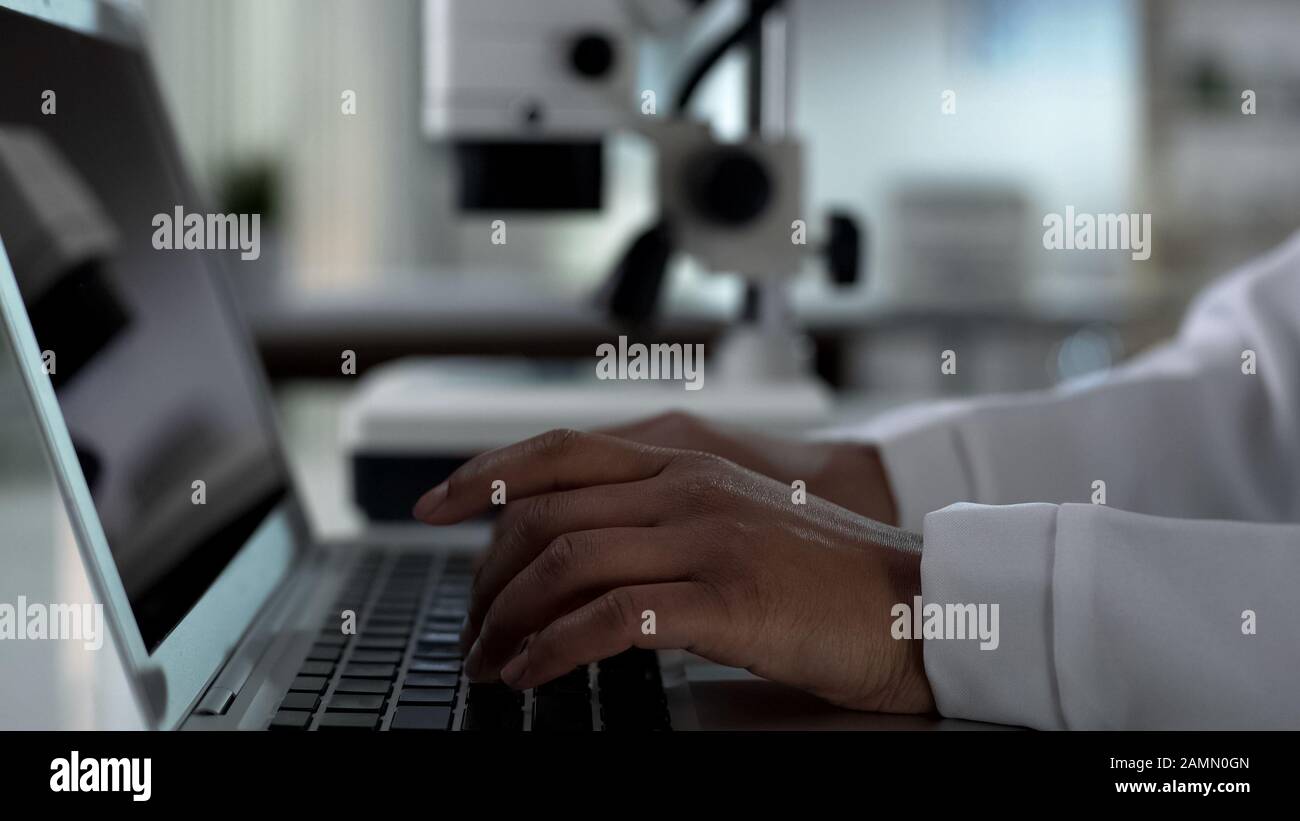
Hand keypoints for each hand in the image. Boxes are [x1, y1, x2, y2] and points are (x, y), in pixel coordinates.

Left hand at [412, 429, 933, 713]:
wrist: (921, 602)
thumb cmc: (826, 575)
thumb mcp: (734, 521)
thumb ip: (660, 518)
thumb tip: (576, 550)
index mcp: (685, 460)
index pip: (558, 450)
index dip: (482, 472)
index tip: (431, 504)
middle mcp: (688, 486)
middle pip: (545, 512)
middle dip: (485, 575)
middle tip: (470, 626)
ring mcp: (708, 537)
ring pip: (566, 562)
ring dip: (509, 619)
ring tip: (489, 663)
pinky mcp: (729, 596)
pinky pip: (611, 619)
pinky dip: (554, 650)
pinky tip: (534, 675)